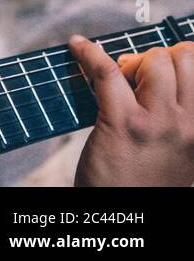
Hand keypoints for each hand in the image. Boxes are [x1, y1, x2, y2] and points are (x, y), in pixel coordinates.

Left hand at [71, 35, 193, 185]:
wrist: (125, 214)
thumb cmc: (147, 182)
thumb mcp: (181, 151)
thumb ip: (179, 118)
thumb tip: (158, 77)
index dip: (177, 60)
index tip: (156, 69)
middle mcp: (189, 124)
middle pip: (181, 59)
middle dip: (155, 57)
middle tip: (133, 75)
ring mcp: (158, 122)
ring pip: (153, 60)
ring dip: (131, 60)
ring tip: (116, 76)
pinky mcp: (122, 123)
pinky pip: (107, 72)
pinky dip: (90, 53)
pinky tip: (78, 46)